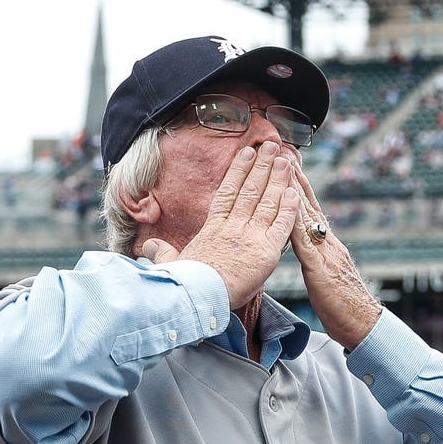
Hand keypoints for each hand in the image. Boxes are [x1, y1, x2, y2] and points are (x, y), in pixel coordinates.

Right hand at [141, 141, 300, 308]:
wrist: (199, 295)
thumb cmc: (185, 283)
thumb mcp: (171, 264)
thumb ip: (162, 252)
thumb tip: (147, 247)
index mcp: (212, 229)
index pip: (228, 193)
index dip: (238, 172)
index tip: (247, 154)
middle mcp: (233, 227)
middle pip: (250, 190)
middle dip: (263, 166)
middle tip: (273, 148)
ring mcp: (251, 237)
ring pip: (267, 202)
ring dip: (278, 179)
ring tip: (287, 160)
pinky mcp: (266, 251)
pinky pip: (281, 226)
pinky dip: (289, 209)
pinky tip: (295, 192)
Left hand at [288, 164, 382, 350]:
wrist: (363, 324)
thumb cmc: (344, 306)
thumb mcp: (327, 275)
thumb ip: (318, 258)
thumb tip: (307, 248)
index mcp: (328, 245)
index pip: (311, 210)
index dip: (300, 187)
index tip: (290, 164)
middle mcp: (328, 243)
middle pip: (309, 205)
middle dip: (295, 179)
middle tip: (285, 152)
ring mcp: (326, 254)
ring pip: (307, 218)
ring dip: (294, 192)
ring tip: (284, 168)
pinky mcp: (321, 270)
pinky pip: (306, 244)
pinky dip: (296, 225)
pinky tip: (287, 210)